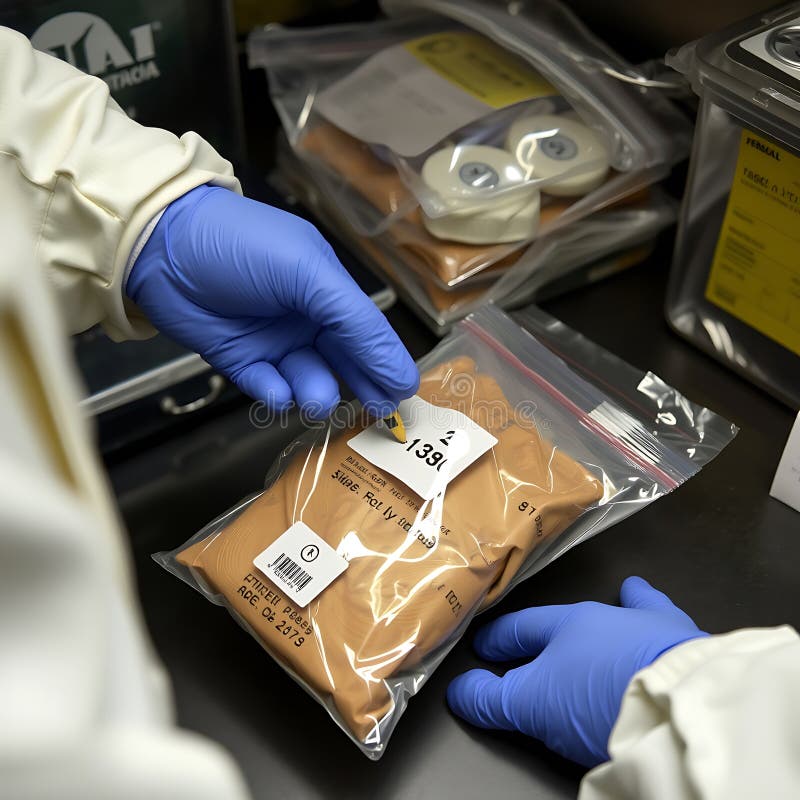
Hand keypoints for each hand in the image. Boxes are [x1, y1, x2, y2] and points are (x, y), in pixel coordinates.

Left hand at [127, 185, 418, 416]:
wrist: (161, 246)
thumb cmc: (243, 246)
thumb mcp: (310, 274)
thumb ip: (356, 321)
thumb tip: (399, 368)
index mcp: (328, 290)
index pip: (368, 333)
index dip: (387, 363)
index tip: (403, 395)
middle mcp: (306, 319)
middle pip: (344, 362)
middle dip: (359, 386)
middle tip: (374, 414)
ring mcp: (273, 342)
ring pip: (309, 379)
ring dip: (314, 391)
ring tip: (313, 397)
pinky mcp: (241, 361)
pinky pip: (268, 387)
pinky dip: (274, 392)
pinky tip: (275, 389)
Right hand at [447, 576, 706, 766]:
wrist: (680, 705)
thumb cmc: (599, 694)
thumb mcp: (533, 703)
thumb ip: (493, 697)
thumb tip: (459, 692)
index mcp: (569, 624)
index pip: (524, 628)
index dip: (500, 640)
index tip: (485, 647)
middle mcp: (612, 618)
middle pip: (573, 620)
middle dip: (554, 627)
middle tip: (540, 633)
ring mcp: (656, 629)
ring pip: (632, 610)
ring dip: (622, 609)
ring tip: (627, 593)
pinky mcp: (693, 648)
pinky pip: (671, 624)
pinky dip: (660, 615)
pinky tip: (662, 610)